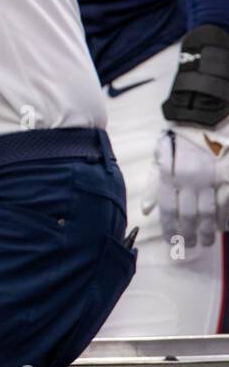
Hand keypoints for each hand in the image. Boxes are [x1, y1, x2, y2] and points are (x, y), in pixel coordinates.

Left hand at [140, 125, 228, 248]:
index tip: (171, 241)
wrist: (202, 119)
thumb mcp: (160, 159)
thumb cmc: (177, 142)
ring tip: (206, 241)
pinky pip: (227, 204)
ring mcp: (213, 177)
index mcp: (170, 173)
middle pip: (190, 215)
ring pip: (211, 213)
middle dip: (189, 235)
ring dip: (209, 232)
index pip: (168, 208)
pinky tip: (222, 227)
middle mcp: (191, 178)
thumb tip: (146, 211)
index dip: (169, 228)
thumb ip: (154, 186)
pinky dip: (225, 218)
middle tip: (189, 247)